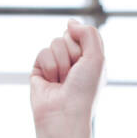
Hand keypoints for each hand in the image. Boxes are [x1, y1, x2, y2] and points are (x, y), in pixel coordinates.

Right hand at [30, 18, 105, 132]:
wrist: (65, 114)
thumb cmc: (84, 92)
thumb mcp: (97, 58)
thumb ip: (89, 33)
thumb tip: (70, 23)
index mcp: (88, 61)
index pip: (82, 34)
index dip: (84, 45)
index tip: (86, 65)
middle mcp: (72, 63)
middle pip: (68, 35)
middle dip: (72, 53)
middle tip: (73, 75)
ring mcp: (56, 66)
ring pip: (55, 43)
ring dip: (61, 62)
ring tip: (62, 82)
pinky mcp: (39, 71)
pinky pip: (42, 52)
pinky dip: (49, 67)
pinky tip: (51, 83)